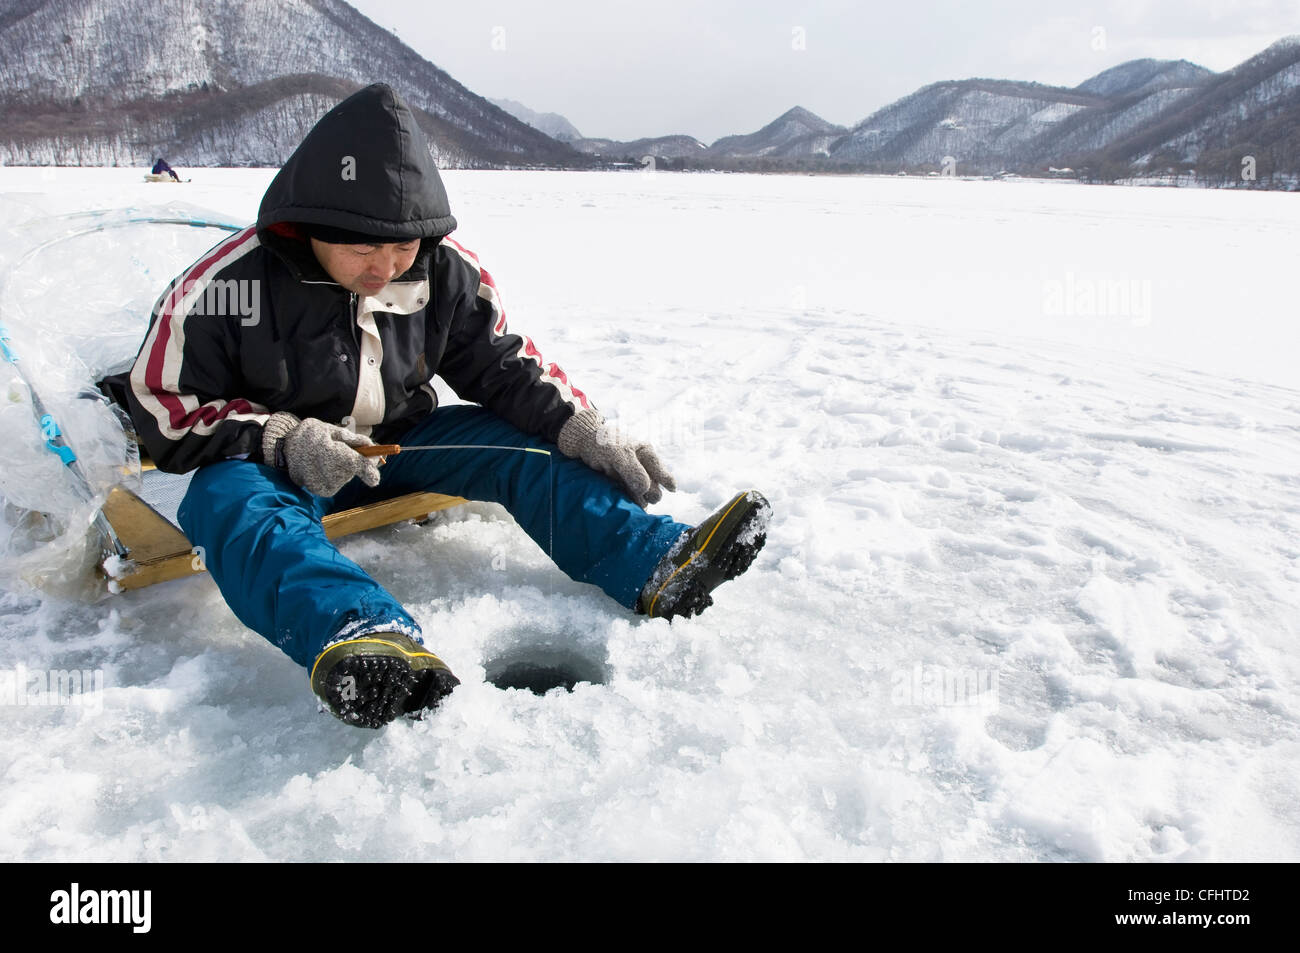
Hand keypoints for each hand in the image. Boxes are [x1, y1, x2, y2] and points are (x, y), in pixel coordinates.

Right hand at [262, 412, 380, 496]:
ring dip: (341, 469)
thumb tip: (372, 446)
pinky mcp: (321, 492)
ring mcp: (326, 485)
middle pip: (353, 471)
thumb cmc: (309, 435)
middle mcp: (332, 473)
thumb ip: (352, 439)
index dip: (371, 470)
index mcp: (336, 455)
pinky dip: (332, 476)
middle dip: (353, 462)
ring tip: (324, 458)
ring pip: (345, 477)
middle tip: (338, 451)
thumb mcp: (330, 429)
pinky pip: (335, 484)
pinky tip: (320, 468)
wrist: (282, 450)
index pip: (361, 466)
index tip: (374, 476)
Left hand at [558, 409, 675, 506]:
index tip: (670, 489)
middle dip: (648, 494)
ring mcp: (633, 477)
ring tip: (628, 497)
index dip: (667, 482)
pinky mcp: (622, 485)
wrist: (584, 444)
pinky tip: (624, 502)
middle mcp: (643, 467)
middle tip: (636, 492)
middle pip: (653, 489)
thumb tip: (646, 490)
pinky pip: (629, 497)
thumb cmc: (603, 444)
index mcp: (647, 454)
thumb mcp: (618, 454)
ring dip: (637, 499)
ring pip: (642, 496)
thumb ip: (632, 470)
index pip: (662, 474)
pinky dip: (628, 500)